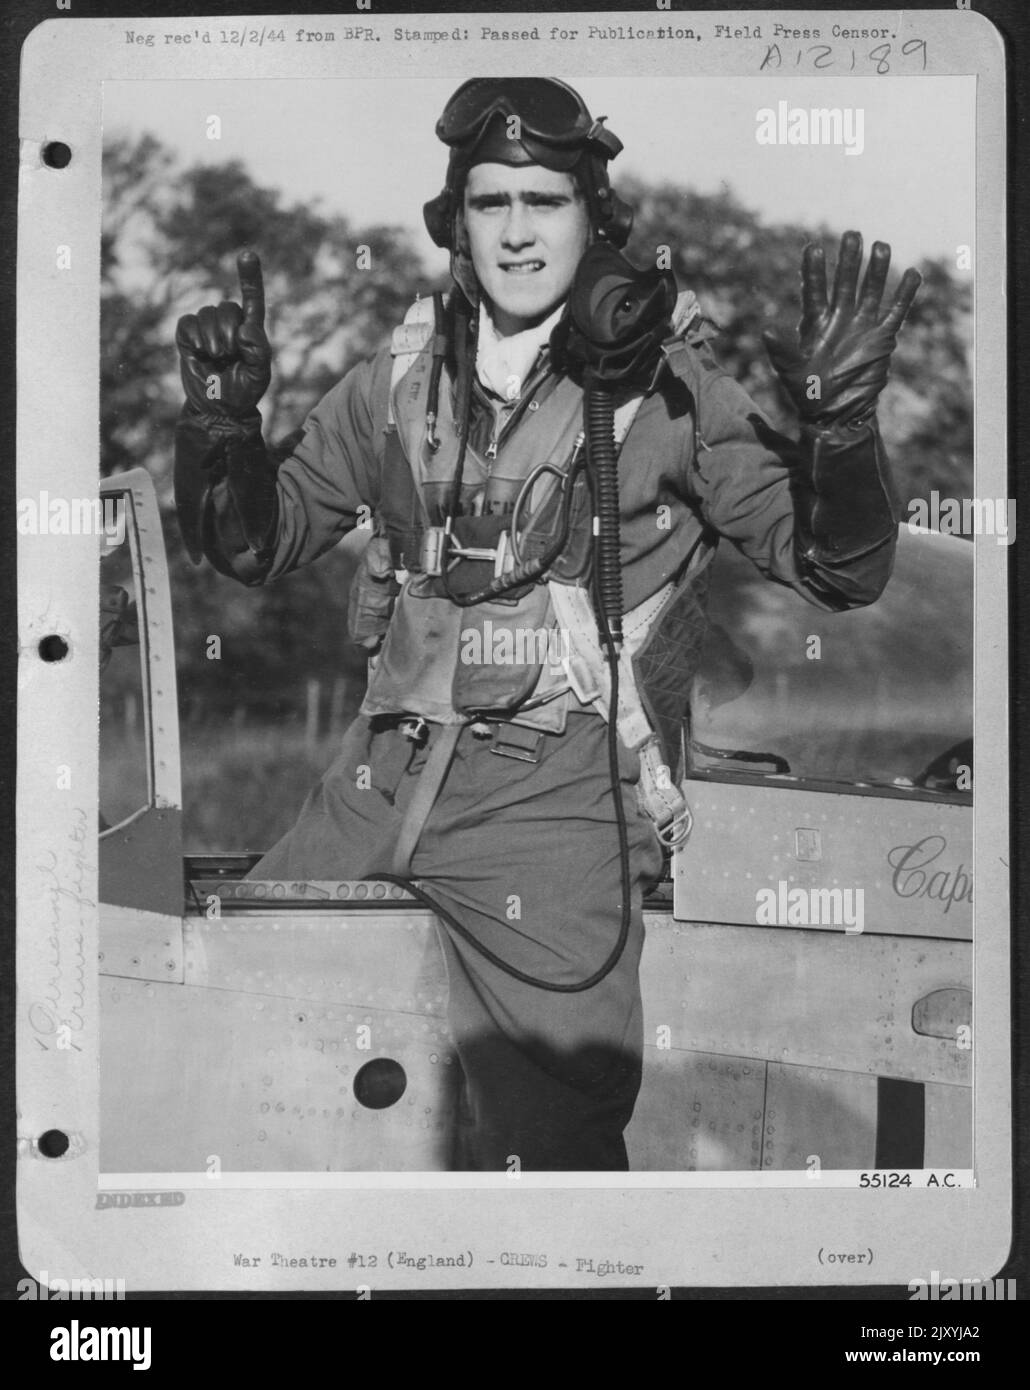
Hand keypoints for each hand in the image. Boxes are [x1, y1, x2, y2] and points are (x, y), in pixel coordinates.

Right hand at [176, 251, 271, 418]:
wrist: (217, 408)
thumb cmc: (243, 392)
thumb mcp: (259, 376)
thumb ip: (259, 351)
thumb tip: (245, 328)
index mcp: (251, 329)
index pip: (252, 300)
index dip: (250, 277)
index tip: (247, 254)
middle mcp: (229, 322)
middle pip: (227, 308)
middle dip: (228, 334)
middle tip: (229, 356)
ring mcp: (207, 326)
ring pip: (207, 314)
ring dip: (212, 339)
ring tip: (216, 358)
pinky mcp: (187, 334)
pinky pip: (188, 324)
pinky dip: (194, 339)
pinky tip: (200, 354)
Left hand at [762, 231, 920, 429]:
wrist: (836, 413)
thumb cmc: (807, 392)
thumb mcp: (791, 372)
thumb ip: (781, 351)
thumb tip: (765, 331)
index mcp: (815, 322)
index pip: (814, 290)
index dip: (814, 270)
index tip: (813, 247)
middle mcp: (839, 318)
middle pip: (845, 282)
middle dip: (848, 260)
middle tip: (852, 234)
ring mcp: (862, 325)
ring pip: (871, 291)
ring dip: (876, 270)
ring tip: (880, 246)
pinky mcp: (882, 338)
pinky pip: (896, 312)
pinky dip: (904, 295)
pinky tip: (912, 274)